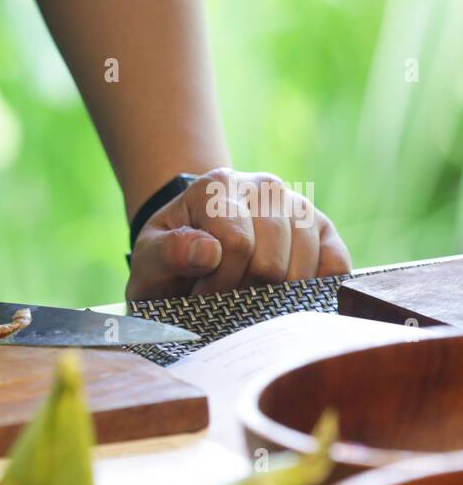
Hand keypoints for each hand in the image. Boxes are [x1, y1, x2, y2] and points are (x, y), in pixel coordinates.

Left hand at [126, 169, 351, 301]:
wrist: (192, 251)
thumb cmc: (170, 258)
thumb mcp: (150, 259)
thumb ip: (166, 253)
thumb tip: (207, 252)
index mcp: (218, 186)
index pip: (236, 244)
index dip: (217, 283)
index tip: (199, 294)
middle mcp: (264, 186)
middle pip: (271, 261)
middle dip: (243, 292)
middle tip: (223, 296)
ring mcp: (298, 205)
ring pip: (302, 267)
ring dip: (274, 297)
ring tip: (247, 294)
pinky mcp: (323, 229)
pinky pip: (335, 265)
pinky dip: (312, 290)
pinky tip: (284, 298)